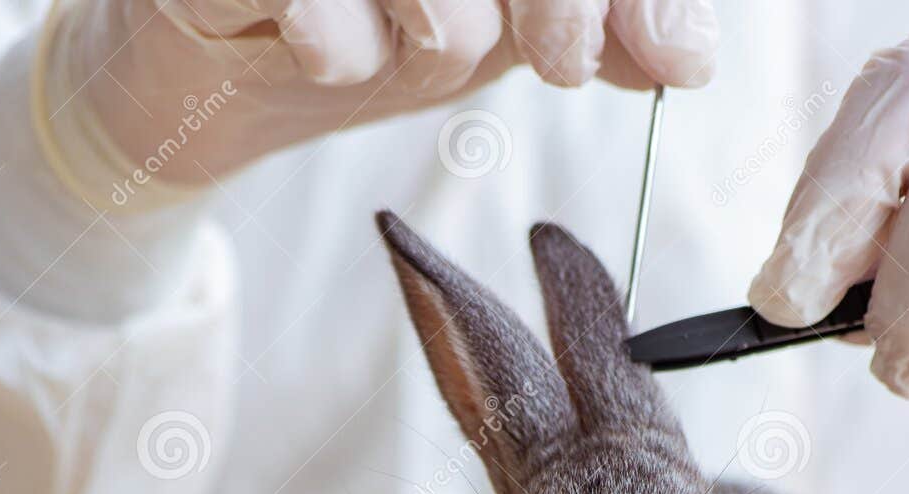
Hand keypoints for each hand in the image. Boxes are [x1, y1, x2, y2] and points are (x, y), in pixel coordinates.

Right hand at [44, 0, 716, 200]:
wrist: (223, 62)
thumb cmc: (377, 16)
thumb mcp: (510, 19)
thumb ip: (599, 24)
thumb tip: (685, 58)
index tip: (666, 58)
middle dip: (562, 11)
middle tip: (558, 65)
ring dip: (442, 38)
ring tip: (405, 45)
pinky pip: (326, 18)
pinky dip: (344, 51)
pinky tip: (323, 43)